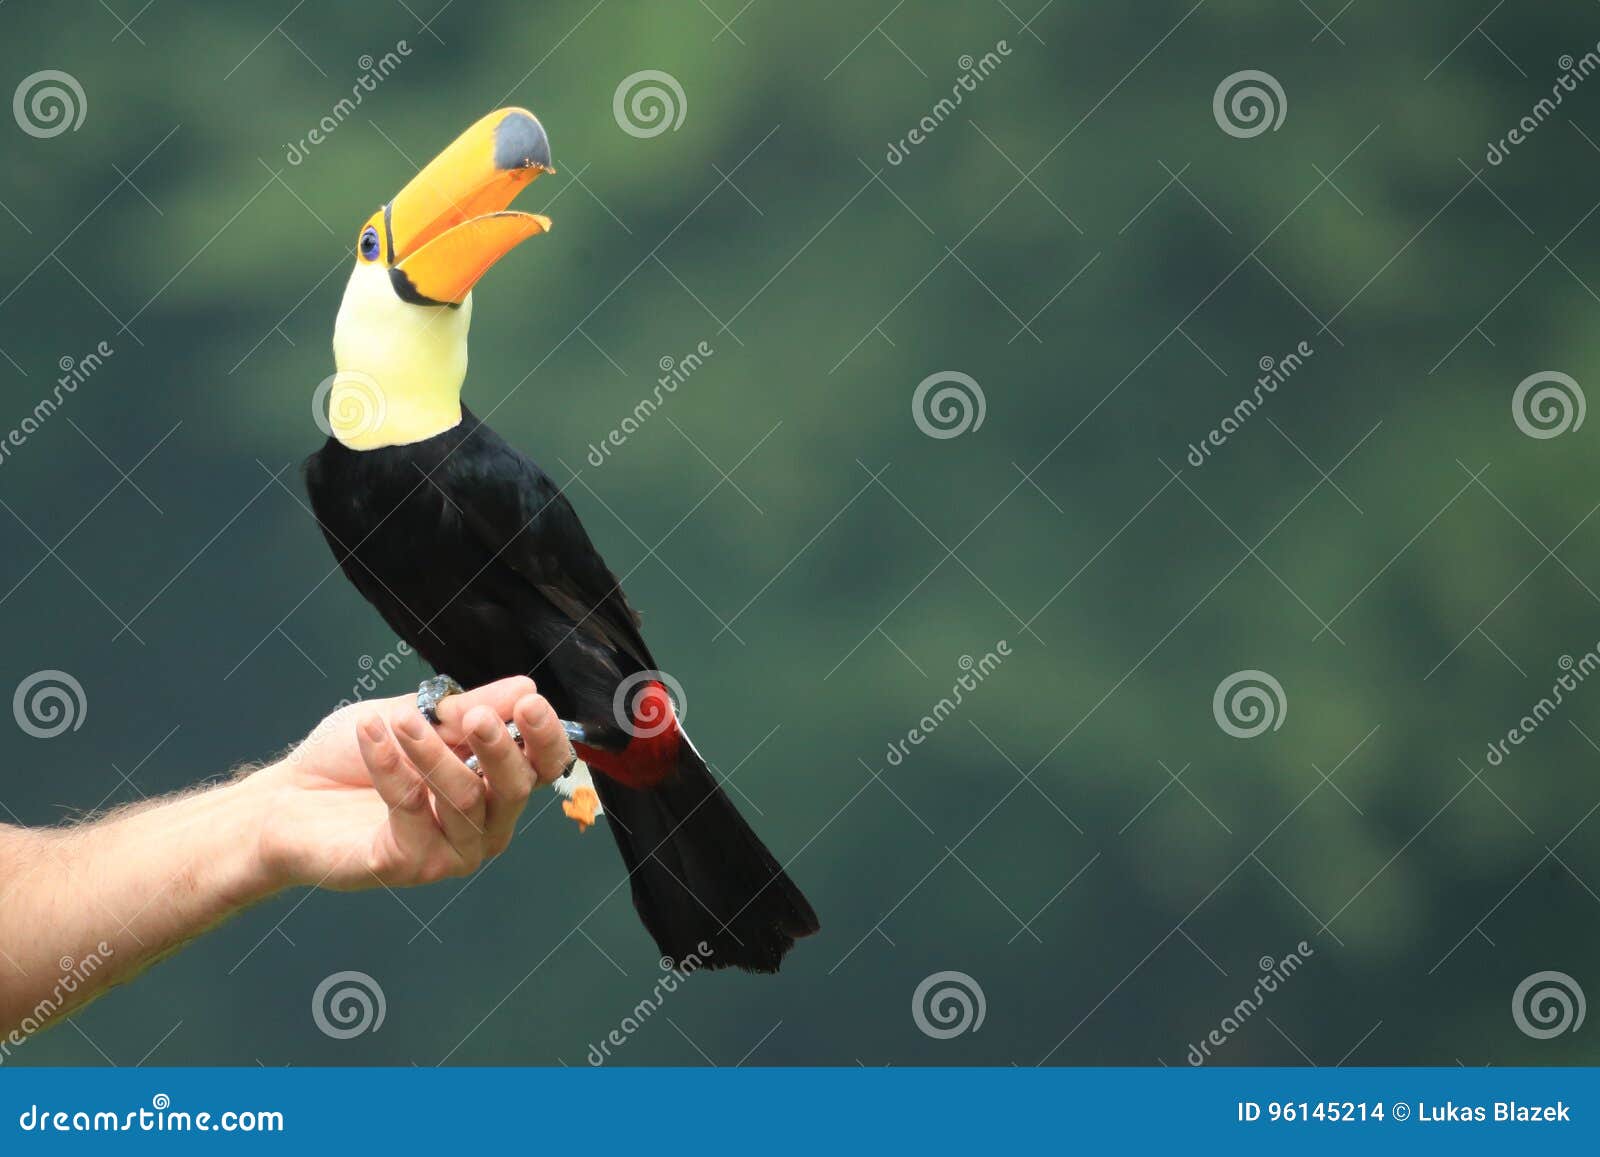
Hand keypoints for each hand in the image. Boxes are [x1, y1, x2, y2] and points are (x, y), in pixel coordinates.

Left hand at [249, 676, 574, 890]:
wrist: (283, 800)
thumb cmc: (350, 759)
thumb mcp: (414, 716)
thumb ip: (466, 709)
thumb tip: (526, 688)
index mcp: (492, 784)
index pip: (542, 767)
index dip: (545, 739)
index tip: (532, 705)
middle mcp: (482, 824)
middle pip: (515, 789)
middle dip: (500, 749)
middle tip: (476, 716)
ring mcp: (449, 851)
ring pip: (464, 800)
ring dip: (432, 753)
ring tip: (401, 719)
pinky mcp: (409, 865)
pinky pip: (411, 810)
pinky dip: (390, 768)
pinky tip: (371, 735)